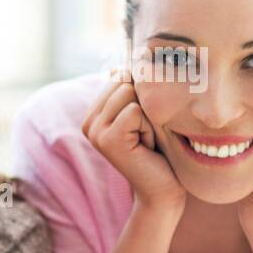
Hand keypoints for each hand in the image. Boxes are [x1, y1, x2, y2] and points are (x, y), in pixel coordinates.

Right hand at [83, 67, 184, 212]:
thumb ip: (130, 91)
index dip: (142, 94)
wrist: (164, 188)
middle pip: (124, 81)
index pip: (120, 75)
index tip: (143, 123)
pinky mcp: (107, 140)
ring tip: (146, 138)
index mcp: (94, 113)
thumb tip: (118, 65)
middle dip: (145, 102)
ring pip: (129, 93)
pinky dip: (149, 127)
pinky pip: (135, 111)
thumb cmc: (160, 149)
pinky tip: (146, 146)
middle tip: (146, 132)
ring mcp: (94, 131)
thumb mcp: (145, 114)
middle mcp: (89, 121)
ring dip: (148, 115)